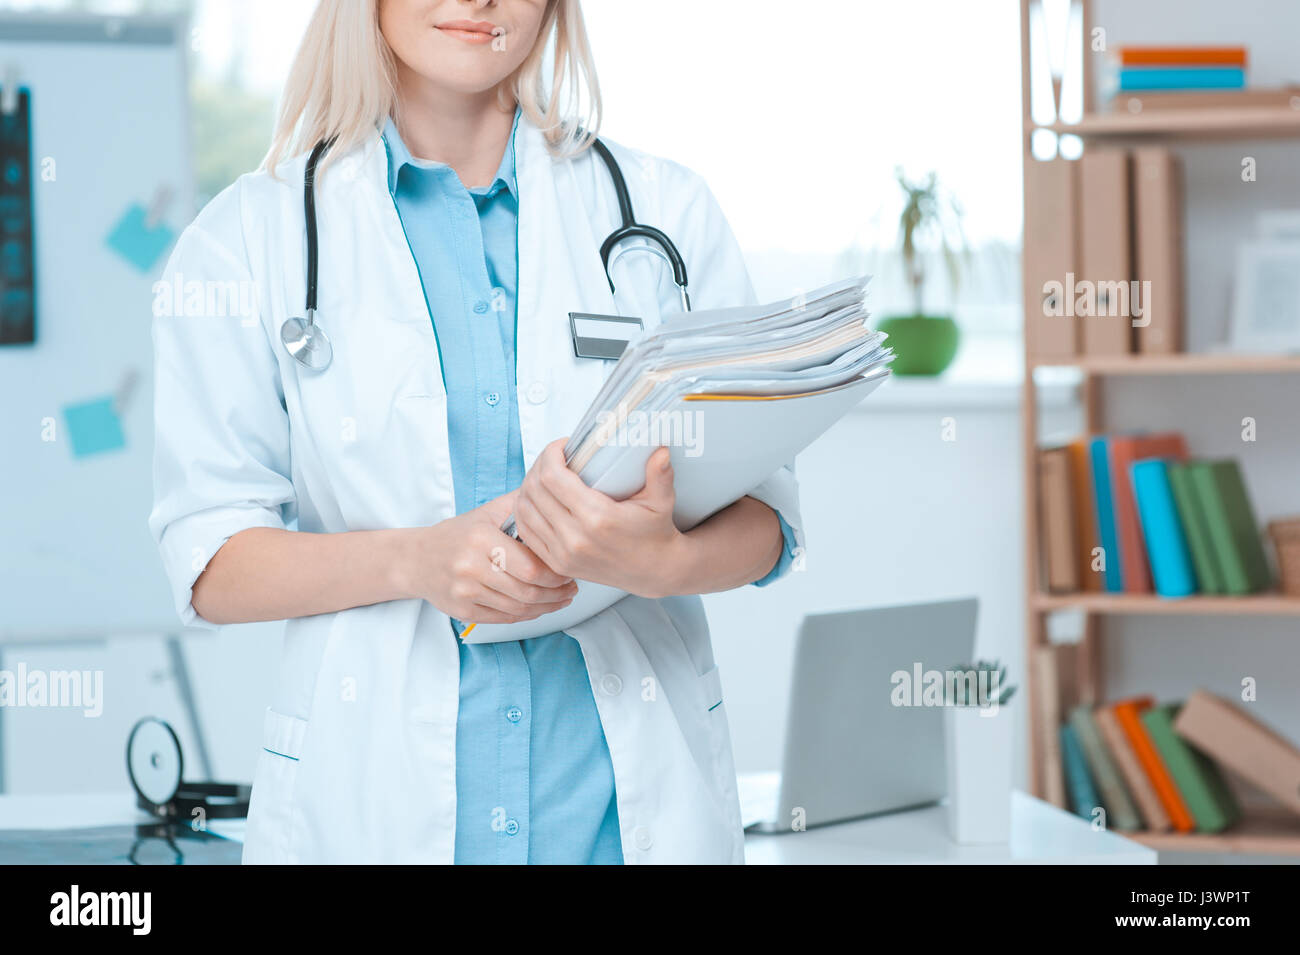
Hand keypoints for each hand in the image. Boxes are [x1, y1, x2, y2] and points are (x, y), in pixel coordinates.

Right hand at [400, 491, 577, 624]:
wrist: (417, 559)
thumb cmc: (458, 534)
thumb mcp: (487, 512)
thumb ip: (520, 504)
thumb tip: (553, 493)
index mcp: (480, 538)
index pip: (530, 566)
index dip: (555, 574)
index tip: (568, 570)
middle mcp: (470, 566)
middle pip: (527, 591)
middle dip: (556, 592)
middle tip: (570, 587)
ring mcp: (465, 592)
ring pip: (518, 608)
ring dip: (546, 607)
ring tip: (561, 598)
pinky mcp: (462, 611)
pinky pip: (504, 619)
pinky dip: (526, 616)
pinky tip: (538, 607)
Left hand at [513, 439, 685, 598]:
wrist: (653, 571)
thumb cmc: (655, 532)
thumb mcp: (662, 502)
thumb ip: (660, 475)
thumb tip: (662, 451)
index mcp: (599, 518)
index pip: (553, 477)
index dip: (550, 454)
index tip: (562, 446)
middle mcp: (575, 538)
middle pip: (534, 490)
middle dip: (539, 465)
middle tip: (553, 457)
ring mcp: (563, 553)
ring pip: (524, 510)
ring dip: (528, 486)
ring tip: (544, 475)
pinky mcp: (557, 563)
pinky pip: (526, 532)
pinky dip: (525, 511)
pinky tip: (537, 498)